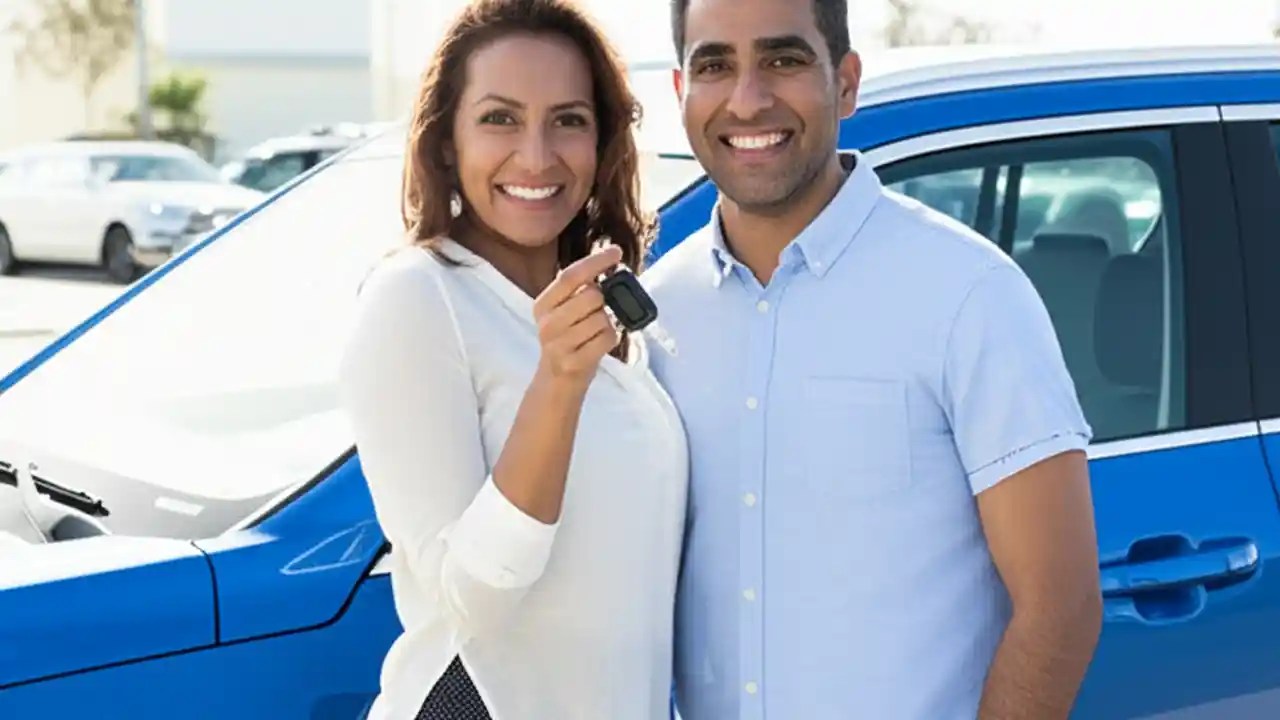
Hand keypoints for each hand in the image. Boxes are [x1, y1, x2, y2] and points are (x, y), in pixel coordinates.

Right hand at [532, 245, 622, 386]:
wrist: (556, 381)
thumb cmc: (568, 339)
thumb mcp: (564, 311)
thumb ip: (580, 289)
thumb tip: (609, 258)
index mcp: (543, 304)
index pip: (571, 275)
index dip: (595, 261)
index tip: (616, 251)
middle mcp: (547, 323)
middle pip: (592, 296)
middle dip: (603, 301)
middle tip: (596, 313)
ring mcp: (558, 345)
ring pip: (602, 318)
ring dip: (606, 323)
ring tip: (593, 333)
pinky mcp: (573, 363)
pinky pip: (607, 338)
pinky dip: (610, 339)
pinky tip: (597, 345)